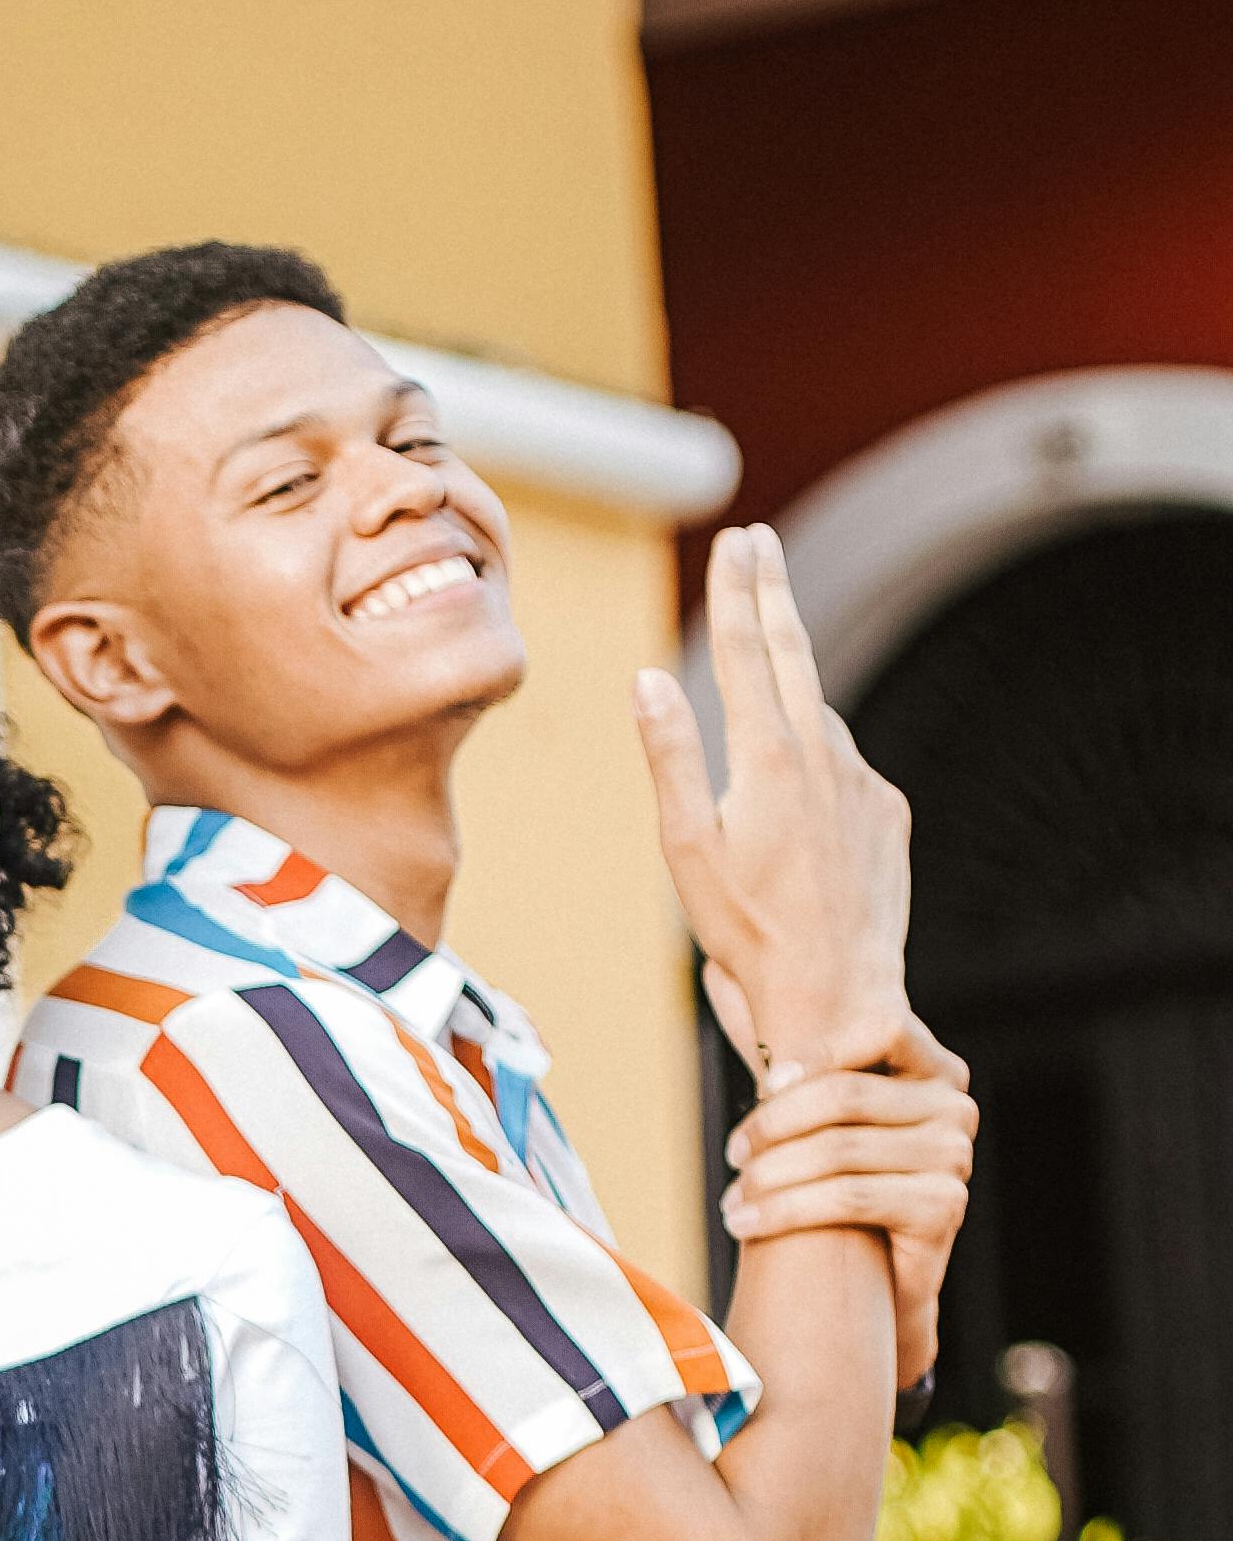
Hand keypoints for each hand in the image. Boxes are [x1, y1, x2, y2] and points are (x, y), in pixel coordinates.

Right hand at [635, 530, 909, 1086]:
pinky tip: (798, 820)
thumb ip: (671, 756)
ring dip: (788, 701)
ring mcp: (864, 781)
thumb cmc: (746, 934)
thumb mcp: (687, 849)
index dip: (738, 590)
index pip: (746, 650)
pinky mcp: (889, 812)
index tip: (736, 542)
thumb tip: (649, 679)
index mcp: (766, 759)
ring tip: (759, 713)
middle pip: (794, 653)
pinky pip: (845, 771)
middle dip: (774, 594)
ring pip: (817, 721)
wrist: (839, 997)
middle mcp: (824, 756)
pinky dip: (817, 771)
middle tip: (762, 544)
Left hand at [721, 1008, 976, 1389]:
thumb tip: (715, 971)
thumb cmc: (836, 1190)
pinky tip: (746, 1224)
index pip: (882, 1026)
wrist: (874, 1286)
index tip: (767, 1081)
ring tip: (731, 1202)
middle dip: (773, 1125)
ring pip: (839, 1151)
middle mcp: (954, 1106)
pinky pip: (850, 1198)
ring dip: (770, 1177)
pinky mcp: (945, 1207)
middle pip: (844, 1095)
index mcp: (933, 1068)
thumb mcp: (815, 1117)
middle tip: (732, 1156)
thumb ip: (784, 1052)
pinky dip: (786, 1211)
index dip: (819, 1050)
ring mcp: (955, 1156)